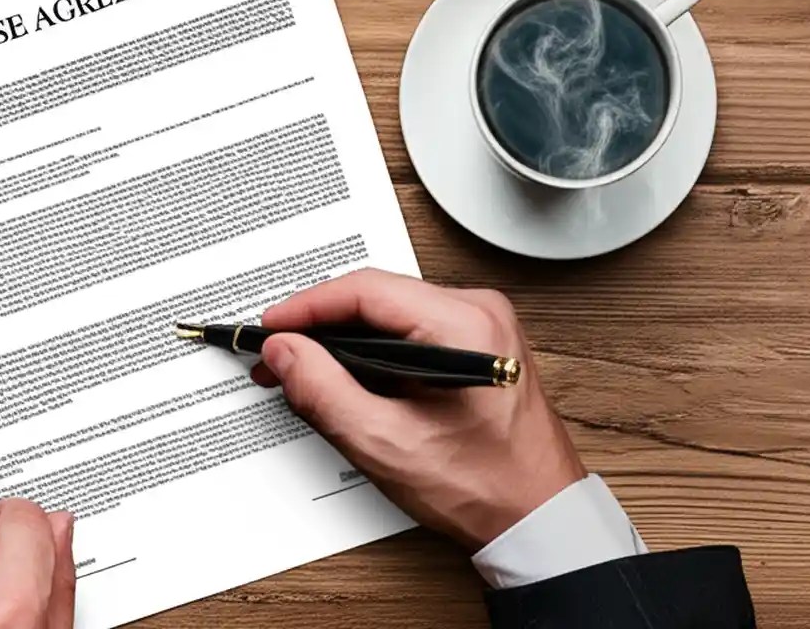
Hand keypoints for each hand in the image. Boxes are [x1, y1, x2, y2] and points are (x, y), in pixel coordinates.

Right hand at [251, 269, 584, 549]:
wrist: (538, 519)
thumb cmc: (484, 487)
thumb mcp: (385, 443)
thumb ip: (324, 391)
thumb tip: (285, 352)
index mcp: (465, 325)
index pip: (366, 290)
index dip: (307, 307)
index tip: (271, 328)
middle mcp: (479, 312)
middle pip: (377, 297)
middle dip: (320, 327)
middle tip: (278, 356)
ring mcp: (482, 327)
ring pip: (390, 315)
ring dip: (343, 341)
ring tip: (303, 371)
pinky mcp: (477, 346)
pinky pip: (410, 332)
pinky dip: (371, 351)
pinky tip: (344, 376)